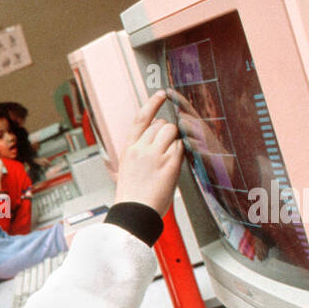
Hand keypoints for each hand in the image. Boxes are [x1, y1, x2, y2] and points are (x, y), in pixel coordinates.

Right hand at [113, 91, 183, 214]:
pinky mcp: (169, 163)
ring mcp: (155, 155)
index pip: (141, 119)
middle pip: (161, 124)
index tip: (160, 94)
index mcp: (128, 149)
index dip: (152, 103)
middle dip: (167, 132)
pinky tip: (173, 165)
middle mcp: (140, 148)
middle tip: (166, 149)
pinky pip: (180, 147)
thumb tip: (156, 136)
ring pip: (172, 132)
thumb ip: (140, 150)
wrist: (134, 213)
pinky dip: (180, 154)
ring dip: (175, 142)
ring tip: (168, 160)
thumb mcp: (128, 168)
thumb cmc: (133, 195)